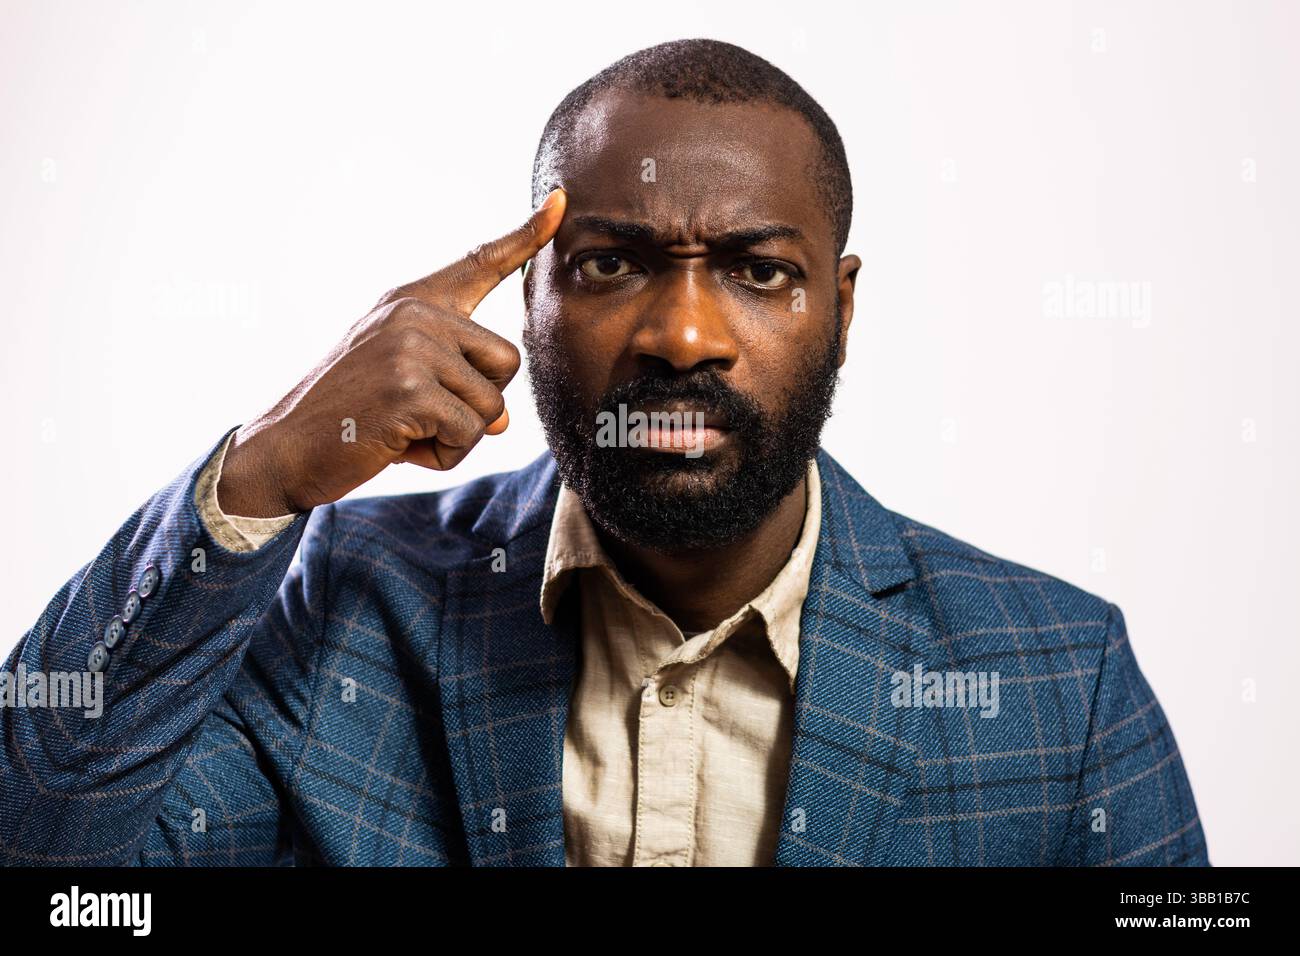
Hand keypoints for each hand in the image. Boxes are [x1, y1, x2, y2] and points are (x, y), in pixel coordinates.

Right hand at [217, 188, 566, 517]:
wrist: (285, 447)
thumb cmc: (350, 415)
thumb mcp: (400, 377)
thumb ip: (458, 381)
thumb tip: (502, 421)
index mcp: (412, 301)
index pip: (480, 262)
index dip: (525, 235)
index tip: (560, 202)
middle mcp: (414, 314)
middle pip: (507, 362)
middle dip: (477, 404)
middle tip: (419, 413)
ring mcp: (411, 349)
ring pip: (493, 407)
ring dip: (458, 437)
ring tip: (405, 430)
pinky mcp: (410, 391)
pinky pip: (469, 436)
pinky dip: (443, 455)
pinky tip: (399, 447)